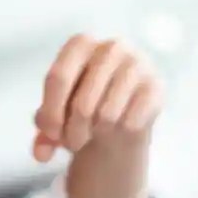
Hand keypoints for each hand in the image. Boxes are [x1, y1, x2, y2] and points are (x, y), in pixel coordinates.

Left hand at [33, 35, 163, 161]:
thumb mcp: (55, 115)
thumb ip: (44, 133)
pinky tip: (119, 127)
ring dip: (96, 134)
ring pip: (106, 116)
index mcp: (80, 44)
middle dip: (73, 133)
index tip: (52, 135)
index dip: (51, 113)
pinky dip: (120, 133)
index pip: (58, 78)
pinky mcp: (156, 86)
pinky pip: (131, 122)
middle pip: (82, 104)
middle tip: (74, 142)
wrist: (121, 109)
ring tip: (94, 131)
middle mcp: (111, 47)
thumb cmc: (81, 105)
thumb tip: (41, 154)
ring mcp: (138, 63)